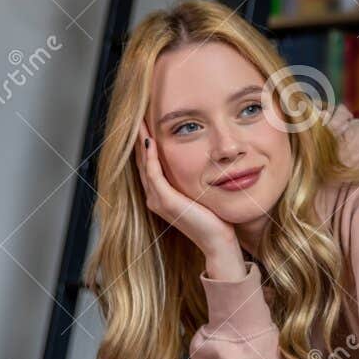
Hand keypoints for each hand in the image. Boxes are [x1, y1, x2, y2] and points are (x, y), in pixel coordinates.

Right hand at [136, 125, 245, 278]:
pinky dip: (150, 157)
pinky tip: (150, 141)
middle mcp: (155, 198)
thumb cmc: (217, 219)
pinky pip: (153, 174)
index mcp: (162, 196)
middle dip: (139, 138)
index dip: (146, 143)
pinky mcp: (167, 202)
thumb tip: (205, 160)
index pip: (149, 164)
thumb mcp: (203, 193)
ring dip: (140, 143)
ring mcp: (158, 201)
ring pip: (144, 165)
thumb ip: (196, 179)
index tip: (147, 122)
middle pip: (141, 161)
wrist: (220, 243)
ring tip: (139, 122)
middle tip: (138, 116)